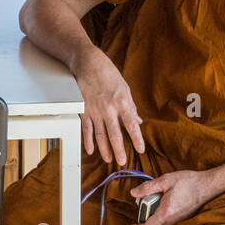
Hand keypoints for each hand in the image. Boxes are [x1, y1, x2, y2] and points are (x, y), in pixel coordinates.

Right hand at [73, 47, 143, 165]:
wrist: (88, 63)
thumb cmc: (107, 73)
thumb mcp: (125, 88)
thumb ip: (130, 107)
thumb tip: (137, 120)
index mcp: (122, 103)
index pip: (131, 125)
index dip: (136, 139)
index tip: (140, 149)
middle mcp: (108, 109)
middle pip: (114, 134)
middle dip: (119, 150)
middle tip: (122, 161)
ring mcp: (94, 111)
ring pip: (99, 135)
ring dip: (104, 149)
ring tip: (108, 158)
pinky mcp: (83, 111)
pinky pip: (86, 129)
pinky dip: (88, 141)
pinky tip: (91, 149)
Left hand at [127, 170, 216, 224]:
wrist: (209, 185)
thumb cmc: (189, 182)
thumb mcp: (165, 180)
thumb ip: (147, 187)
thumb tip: (133, 193)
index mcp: (166, 213)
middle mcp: (173, 220)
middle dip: (143, 221)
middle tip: (141, 206)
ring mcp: (179, 220)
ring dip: (152, 219)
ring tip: (150, 203)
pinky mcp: (183, 217)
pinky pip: (167, 222)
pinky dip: (160, 217)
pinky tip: (160, 203)